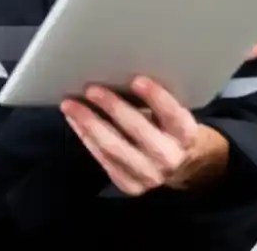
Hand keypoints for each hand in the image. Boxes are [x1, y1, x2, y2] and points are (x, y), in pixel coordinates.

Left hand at [60, 77, 227, 195]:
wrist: (178, 165)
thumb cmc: (168, 126)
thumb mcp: (171, 113)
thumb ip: (154, 100)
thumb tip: (118, 70)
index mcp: (186, 134)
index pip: (172, 114)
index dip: (156, 97)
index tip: (137, 79)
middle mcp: (170, 157)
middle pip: (139, 131)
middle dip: (113, 108)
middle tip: (91, 88)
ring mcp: (149, 176)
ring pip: (114, 148)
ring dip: (89, 124)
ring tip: (70, 104)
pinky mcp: (130, 186)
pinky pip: (103, 159)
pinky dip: (86, 138)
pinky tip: (75, 121)